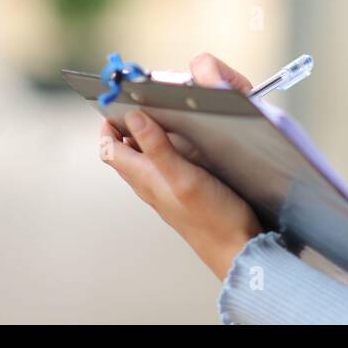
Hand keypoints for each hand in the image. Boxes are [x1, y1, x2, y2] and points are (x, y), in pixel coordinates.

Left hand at [99, 52, 264, 280]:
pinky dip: (169, 144)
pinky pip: (166, 162)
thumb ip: (158, 148)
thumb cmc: (213, 218)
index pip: (109, 148)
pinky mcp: (184, 189)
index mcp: (144, 178)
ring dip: (149, 132)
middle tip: (145, 98)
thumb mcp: (184, 178)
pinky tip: (189, 136)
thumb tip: (134, 117)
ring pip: (146, 155)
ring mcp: (166, 187)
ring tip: (166, 111)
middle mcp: (150, 182)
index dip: (108, 124)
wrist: (238, 249)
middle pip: (125, 149)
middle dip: (128, 122)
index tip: (118, 99)